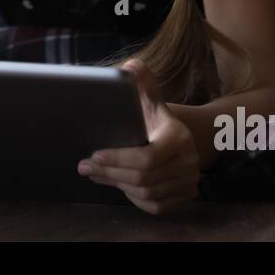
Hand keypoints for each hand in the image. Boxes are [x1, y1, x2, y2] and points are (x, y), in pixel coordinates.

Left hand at [78, 58, 199, 214]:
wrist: (182, 140)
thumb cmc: (157, 121)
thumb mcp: (151, 101)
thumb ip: (141, 82)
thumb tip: (130, 68)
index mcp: (178, 137)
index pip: (147, 157)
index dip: (118, 159)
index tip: (94, 155)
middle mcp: (189, 162)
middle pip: (143, 178)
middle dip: (110, 173)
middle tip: (85, 166)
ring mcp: (189, 182)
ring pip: (147, 194)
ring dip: (118, 185)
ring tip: (96, 173)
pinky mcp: (185, 197)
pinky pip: (155, 206)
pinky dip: (134, 198)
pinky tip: (119, 185)